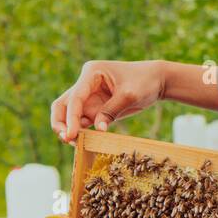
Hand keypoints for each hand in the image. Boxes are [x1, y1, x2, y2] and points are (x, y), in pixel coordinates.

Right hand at [50, 60, 165, 143]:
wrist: (156, 80)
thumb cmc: (144, 82)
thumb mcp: (130, 95)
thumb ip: (112, 111)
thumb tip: (98, 130)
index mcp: (91, 73)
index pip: (75, 97)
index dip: (71, 117)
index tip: (72, 134)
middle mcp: (86, 84)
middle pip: (63, 105)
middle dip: (61, 122)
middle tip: (67, 139)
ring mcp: (89, 97)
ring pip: (70, 115)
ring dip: (70, 129)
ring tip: (77, 144)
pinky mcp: (95, 107)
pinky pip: (83, 121)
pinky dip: (82, 131)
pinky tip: (84, 142)